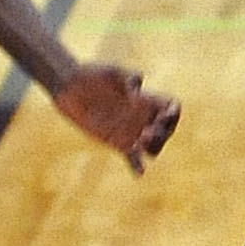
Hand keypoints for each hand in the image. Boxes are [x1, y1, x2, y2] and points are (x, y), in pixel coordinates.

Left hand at [49, 58, 181, 174]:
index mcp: (146, 97)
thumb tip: (136, 90)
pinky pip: (132, 157)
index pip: (171, 107)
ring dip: (152, 146)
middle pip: (165, 130)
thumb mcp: (113, 72)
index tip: (165, 114)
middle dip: (163, 133)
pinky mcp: (116, 141)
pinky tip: (139, 173)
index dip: (173, 112)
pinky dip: (137, 165)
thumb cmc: (93, 73)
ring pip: (152, 145)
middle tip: (148, 131)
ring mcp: (130, 130)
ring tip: (140, 142)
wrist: (71, 86)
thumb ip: (128, 78)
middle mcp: (141, 115)